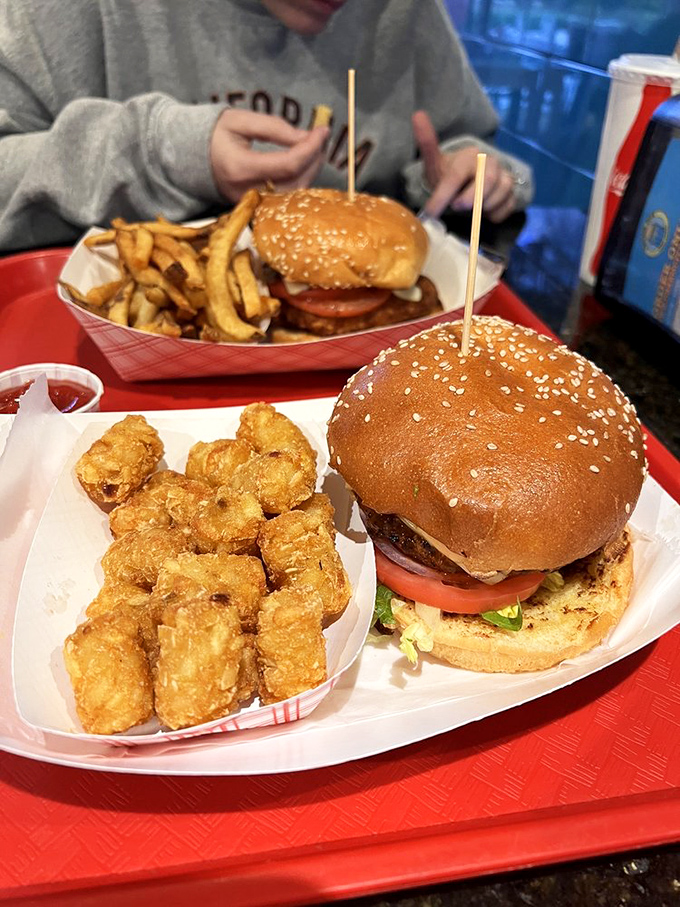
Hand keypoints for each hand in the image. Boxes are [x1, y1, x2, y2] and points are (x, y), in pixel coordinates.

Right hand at [210, 108, 329, 202]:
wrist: (190, 158)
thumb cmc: (214, 134)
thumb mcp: (240, 121)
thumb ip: (274, 128)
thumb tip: (306, 137)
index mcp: (240, 168)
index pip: (288, 164)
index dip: (311, 148)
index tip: (322, 130)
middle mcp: (247, 192)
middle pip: (295, 182)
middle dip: (314, 159)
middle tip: (320, 138)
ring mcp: (252, 204)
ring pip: (294, 194)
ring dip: (310, 171)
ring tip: (313, 148)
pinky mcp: (255, 208)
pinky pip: (286, 198)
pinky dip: (300, 180)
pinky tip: (303, 163)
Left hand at [412, 111, 516, 222]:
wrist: (466, 183)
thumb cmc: (448, 174)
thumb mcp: (434, 162)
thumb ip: (427, 143)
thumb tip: (417, 114)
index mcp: (470, 156)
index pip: (456, 175)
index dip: (443, 195)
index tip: (431, 212)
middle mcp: (491, 163)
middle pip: (487, 182)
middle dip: (469, 199)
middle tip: (456, 207)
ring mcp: (504, 177)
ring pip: (499, 196)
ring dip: (481, 209)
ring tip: (469, 209)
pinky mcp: (512, 193)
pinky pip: (506, 209)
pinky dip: (493, 215)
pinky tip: (483, 213)